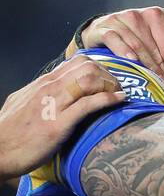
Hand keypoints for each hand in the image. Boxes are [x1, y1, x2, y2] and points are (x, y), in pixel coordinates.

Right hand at [0, 57, 123, 179]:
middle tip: (117, 89)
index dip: (99, 69)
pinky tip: (120, 101)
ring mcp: (53, 104)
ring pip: (89, 80)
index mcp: (42, 83)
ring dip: (111, 86)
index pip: (76, 63)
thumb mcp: (25, 103)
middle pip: (87, 67)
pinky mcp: (58, 123)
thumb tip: (58, 90)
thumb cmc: (11, 132)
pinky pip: (88, 104)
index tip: (108, 82)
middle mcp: (48, 88)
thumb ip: (43, 94)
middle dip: (108, 75)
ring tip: (119, 95)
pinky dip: (108, 100)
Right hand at [77, 6, 163, 102]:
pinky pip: (116, 40)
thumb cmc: (133, 37)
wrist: (101, 30)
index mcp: (159, 16)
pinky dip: (124, 51)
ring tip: (155, 85)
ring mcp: (122, 19)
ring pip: (139, 47)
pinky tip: (131, 62)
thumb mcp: (153, 38)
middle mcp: (141, 15)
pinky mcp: (105, 26)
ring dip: (148, 69)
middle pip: (156, 50)